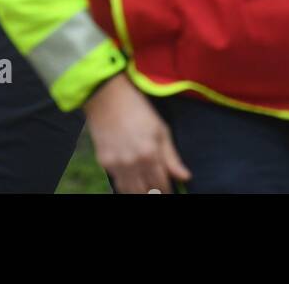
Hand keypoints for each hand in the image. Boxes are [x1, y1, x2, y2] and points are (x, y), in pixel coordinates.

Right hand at [83, 74, 191, 193]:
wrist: (107, 96)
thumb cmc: (138, 109)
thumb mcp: (160, 129)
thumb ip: (172, 156)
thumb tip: (185, 177)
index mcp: (150, 154)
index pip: (162, 185)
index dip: (168, 190)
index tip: (169, 189)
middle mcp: (133, 163)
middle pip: (146, 192)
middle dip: (154, 192)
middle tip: (157, 188)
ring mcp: (116, 164)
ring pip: (130, 191)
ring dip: (140, 192)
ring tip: (146, 187)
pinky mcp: (103, 161)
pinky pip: (117, 182)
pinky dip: (125, 184)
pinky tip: (131, 180)